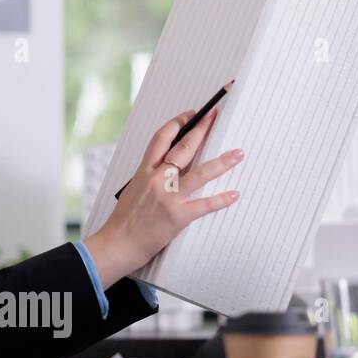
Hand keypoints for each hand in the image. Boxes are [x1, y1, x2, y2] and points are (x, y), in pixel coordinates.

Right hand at [85, 104, 242, 288]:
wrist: (118, 243)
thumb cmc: (125, 220)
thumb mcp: (134, 190)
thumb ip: (150, 178)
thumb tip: (168, 168)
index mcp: (144, 172)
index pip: (161, 139)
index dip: (177, 123)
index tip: (191, 115)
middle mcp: (157, 180)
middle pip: (183, 149)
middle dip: (202, 130)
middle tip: (215, 117)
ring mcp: (168, 197)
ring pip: (200, 173)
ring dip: (222, 162)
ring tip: (238, 153)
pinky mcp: (178, 216)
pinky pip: (205, 205)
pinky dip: (221, 199)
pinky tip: (234, 194)